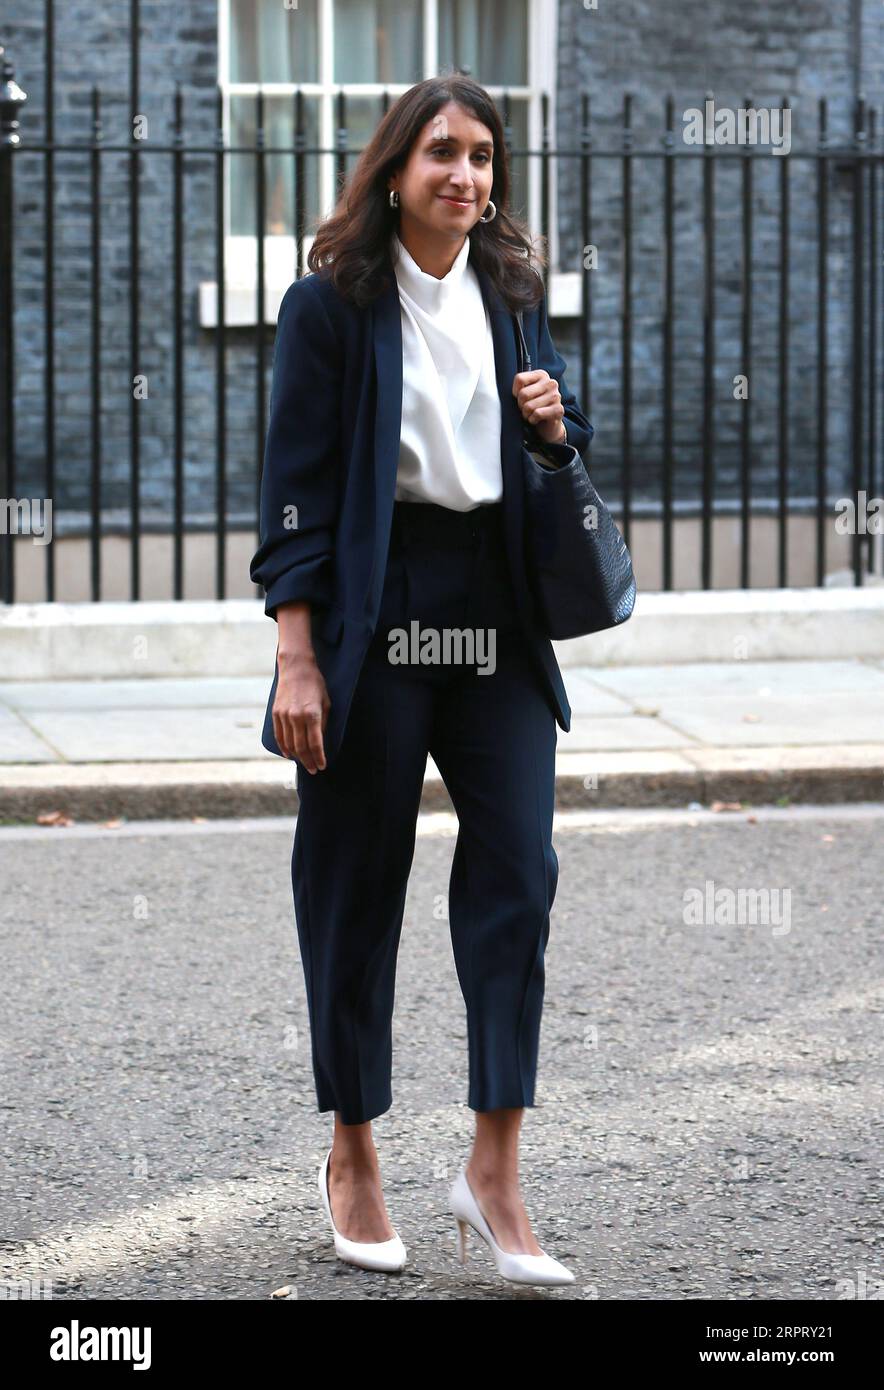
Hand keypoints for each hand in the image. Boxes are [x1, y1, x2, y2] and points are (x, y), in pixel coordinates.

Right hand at [272, 649, 329, 772]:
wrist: (296, 668)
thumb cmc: (315, 684)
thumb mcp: (326, 702)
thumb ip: (323, 723)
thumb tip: (320, 741)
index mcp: (312, 714)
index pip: (315, 743)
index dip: (319, 757)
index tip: (322, 765)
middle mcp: (296, 716)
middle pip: (301, 747)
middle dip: (308, 761)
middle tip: (314, 770)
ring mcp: (284, 715)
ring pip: (289, 743)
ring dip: (297, 756)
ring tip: (304, 763)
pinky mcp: (276, 713)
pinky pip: (279, 735)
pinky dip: (283, 747)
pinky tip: (288, 754)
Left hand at [513, 369, 566, 443]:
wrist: (547, 425)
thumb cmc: (533, 406)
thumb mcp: (525, 393)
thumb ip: (518, 387)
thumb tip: (500, 387)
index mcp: (541, 375)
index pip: (519, 379)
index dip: (515, 392)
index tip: (519, 397)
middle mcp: (551, 383)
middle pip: (523, 394)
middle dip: (520, 405)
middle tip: (525, 409)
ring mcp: (556, 396)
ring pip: (529, 406)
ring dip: (526, 414)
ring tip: (531, 414)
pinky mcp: (558, 409)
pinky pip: (537, 414)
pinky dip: (532, 420)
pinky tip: (536, 419)